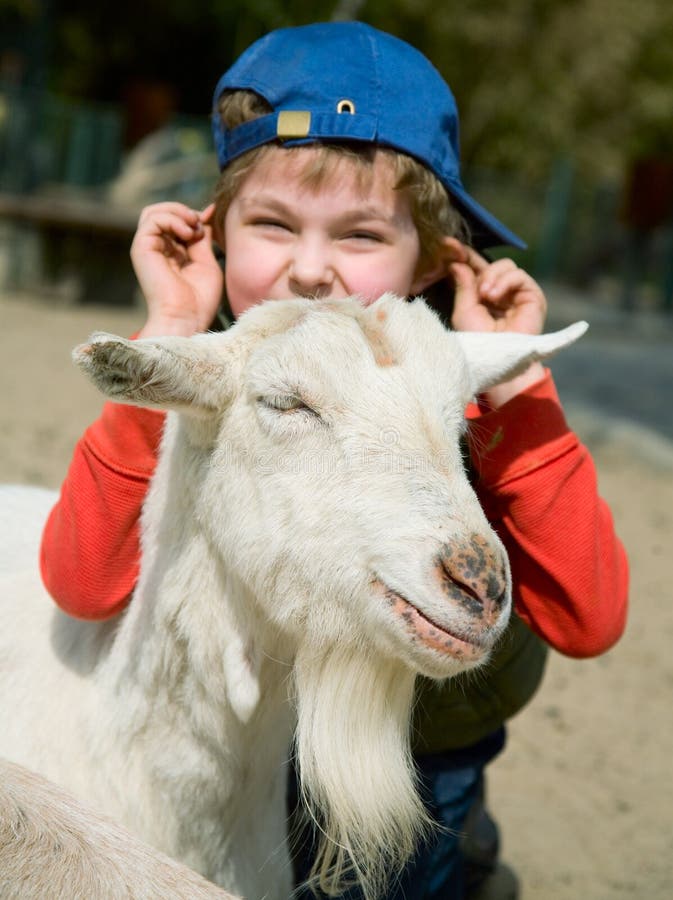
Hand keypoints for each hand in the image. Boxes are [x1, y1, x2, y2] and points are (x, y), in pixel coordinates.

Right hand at [130, 202, 223, 337]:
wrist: (186, 319)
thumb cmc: (199, 300)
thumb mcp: (206, 262)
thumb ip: (203, 237)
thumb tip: (207, 210)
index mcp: (172, 254)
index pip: (176, 221)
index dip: (193, 215)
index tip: (211, 216)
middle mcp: (157, 250)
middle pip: (161, 212)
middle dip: (183, 211)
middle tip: (199, 223)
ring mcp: (147, 248)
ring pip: (154, 212)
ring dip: (177, 212)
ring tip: (193, 228)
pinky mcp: (141, 248)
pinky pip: (152, 219)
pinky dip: (172, 219)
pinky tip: (187, 233)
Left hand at [442, 238, 547, 405]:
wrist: (497, 359)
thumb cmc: (478, 341)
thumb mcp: (464, 310)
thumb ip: (463, 284)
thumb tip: (457, 262)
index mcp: (482, 294)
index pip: (473, 267)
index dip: (462, 255)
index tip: (446, 244)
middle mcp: (500, 291)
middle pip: (490, 263)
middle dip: (478, 266)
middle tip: (473, 285)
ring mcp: (517, 293)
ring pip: (505, 265)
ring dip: (492, 277)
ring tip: (485, 296)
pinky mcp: (532, 295)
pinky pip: (519, 275)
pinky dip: (505, 281)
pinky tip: (494, 296)